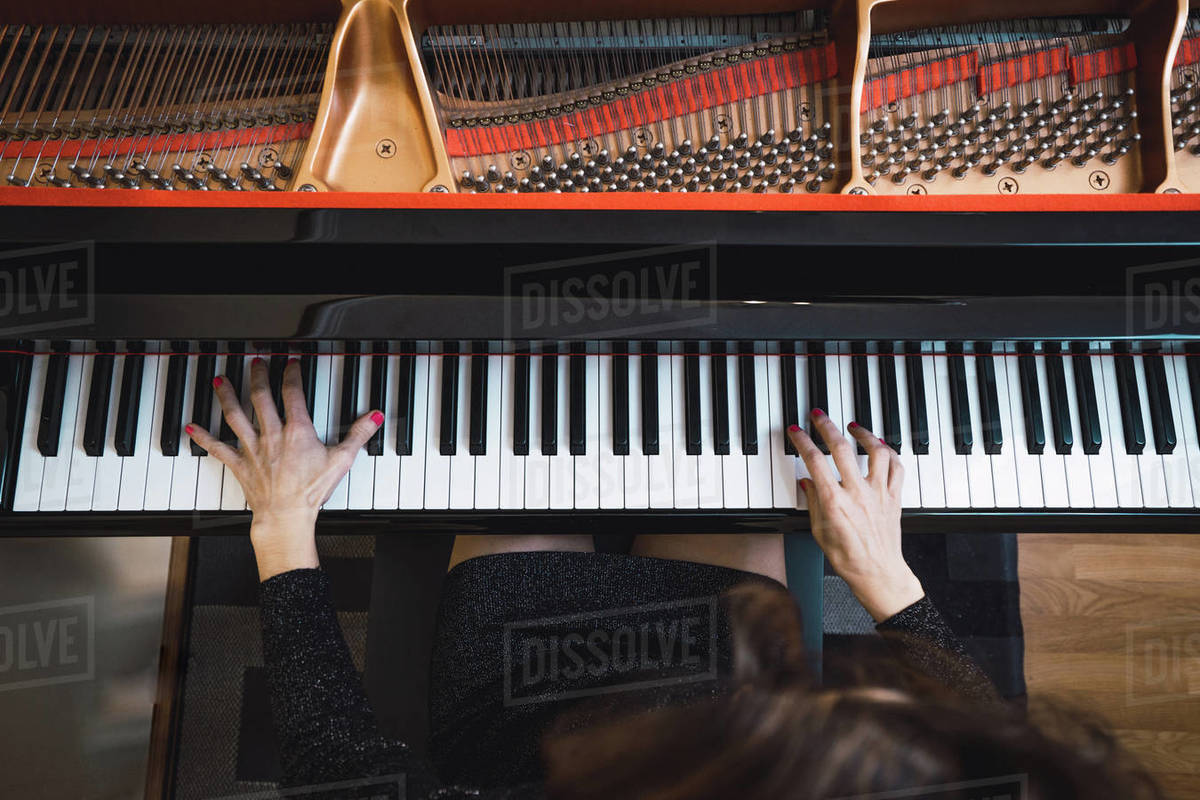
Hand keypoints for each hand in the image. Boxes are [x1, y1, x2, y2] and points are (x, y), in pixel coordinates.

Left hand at [185, 357, 381, 579]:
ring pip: (236, 415)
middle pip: (261, 398)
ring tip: (220, 380)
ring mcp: (253, 449)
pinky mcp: (240, 464)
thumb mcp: (342, 460)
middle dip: (257, 376)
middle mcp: (271, 435)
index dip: (291, 374)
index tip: (291, 363)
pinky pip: (218, 448)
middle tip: (255, 362)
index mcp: (297, 431)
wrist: (287, 517)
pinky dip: (203, 437)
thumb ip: (358, 434)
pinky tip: (192, 427)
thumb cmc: (311, 491)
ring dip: (226, 396)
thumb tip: (374, 417)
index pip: (293, 393)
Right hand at [787, 411, 923, 621]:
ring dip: (863, 433)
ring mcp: (878, 493)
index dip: (802, 442)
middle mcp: (858, 493)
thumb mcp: (819, 531)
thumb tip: (807, 482)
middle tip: (818, 415)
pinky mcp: (894, 497)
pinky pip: (896, 466)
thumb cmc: (848, 558)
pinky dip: (889, 452)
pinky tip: (880, 446)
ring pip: (875, 451)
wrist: (878, 573)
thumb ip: (814, 502)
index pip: (814, 461)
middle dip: (826, 426)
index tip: (796, 432)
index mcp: (835, 502)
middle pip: (841, 448)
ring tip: (853, 426)